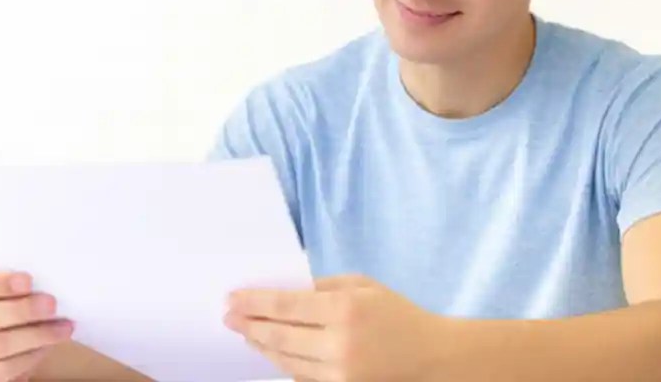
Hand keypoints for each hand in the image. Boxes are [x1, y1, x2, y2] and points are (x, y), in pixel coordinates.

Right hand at [0, 271, 74, 381]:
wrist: (16, 348)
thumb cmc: (13, 312)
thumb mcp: (11, 296)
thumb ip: (18, 287)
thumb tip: (45, 279)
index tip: (28, 280)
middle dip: (21, 310)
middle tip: (52, 304)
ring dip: (35, 335)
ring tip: (63, 328)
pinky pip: (5, 369)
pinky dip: (31, 356)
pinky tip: (49, 346)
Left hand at [225, 274, 450, 381]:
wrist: (431, 359)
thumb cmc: (397, 315)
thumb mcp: (364, 286)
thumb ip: (324, 286)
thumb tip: (285, 290)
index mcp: (345, 309)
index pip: (285, 306)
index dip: (254, 302)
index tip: (232, 298)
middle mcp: (339, 343)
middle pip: (279, 336)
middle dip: (249, 325)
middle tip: (228, 317)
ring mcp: (339, 373)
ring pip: (286, 361)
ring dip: (261, 346)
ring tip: (246, 333)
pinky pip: (301, 377)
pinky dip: (282, 364)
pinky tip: (271, 351)